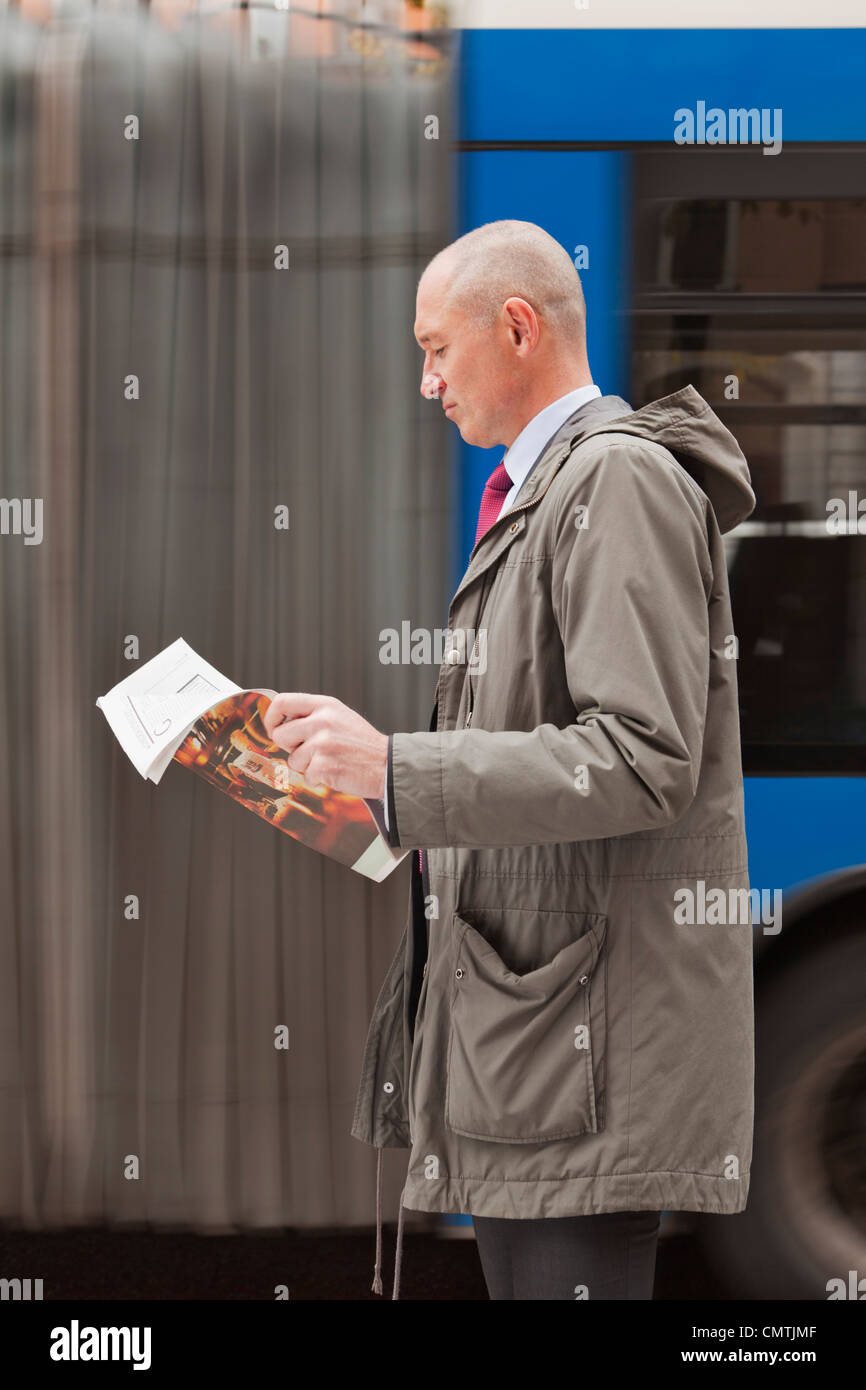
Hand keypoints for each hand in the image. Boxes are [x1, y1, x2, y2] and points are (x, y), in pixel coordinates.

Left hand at [262, 692, 388, 800]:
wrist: (387, 765)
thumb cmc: (362, 744)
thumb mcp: (339, 716)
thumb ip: (313, 715)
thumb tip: (281, 721)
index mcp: (325, 705)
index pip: (282, 702)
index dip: (271, 717)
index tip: (274, 729)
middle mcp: (322, 721)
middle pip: (280, 734)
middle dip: (290, 747)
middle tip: (309, 751)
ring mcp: (322, 743)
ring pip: (292, 759)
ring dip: (307, 765)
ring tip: (330, 760)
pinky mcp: (324, 765)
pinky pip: (306, 776)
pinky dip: (318, 778)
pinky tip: (335, 771)